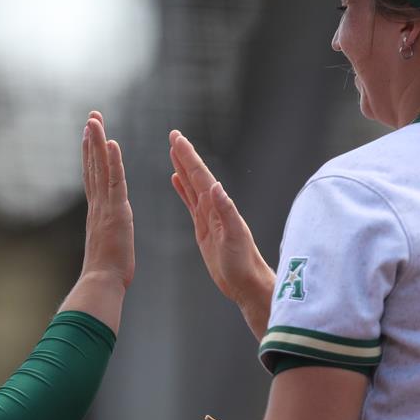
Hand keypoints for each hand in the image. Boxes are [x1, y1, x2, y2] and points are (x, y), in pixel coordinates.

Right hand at [79, 112, 133, 288]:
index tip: (89, 136)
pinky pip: (114, 181)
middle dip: (91, 140)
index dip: (91, 156)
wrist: (101, 283)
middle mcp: (97, 205)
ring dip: (97, 142)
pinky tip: (111, 143)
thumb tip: (104, 237)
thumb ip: (105, 237)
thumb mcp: (106, 248)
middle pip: (93, 166)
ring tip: (95, 119)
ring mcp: (104, 207)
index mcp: (97, 213)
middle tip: (91, 117)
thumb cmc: (105, 275)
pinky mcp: (115, 212)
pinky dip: (112, 161)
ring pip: (100, 168)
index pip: (93, 178)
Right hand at [169, 131, 274, 340]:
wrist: (247, 284)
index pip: (201, 176)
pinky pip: (190, 203)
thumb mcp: (234, 238)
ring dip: (182, 169)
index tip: (177, 138)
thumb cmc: (243, 263)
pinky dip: (183, 190)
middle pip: (195, 176)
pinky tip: (176, 181)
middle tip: (173, 135)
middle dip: (184, 156)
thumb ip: (227, 212)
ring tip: (173, 152)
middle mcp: (214, 208)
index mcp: (220, 207)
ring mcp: (209, 217)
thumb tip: (216, 187)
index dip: (188, 156)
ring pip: (191, 187)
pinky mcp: (204, 228)